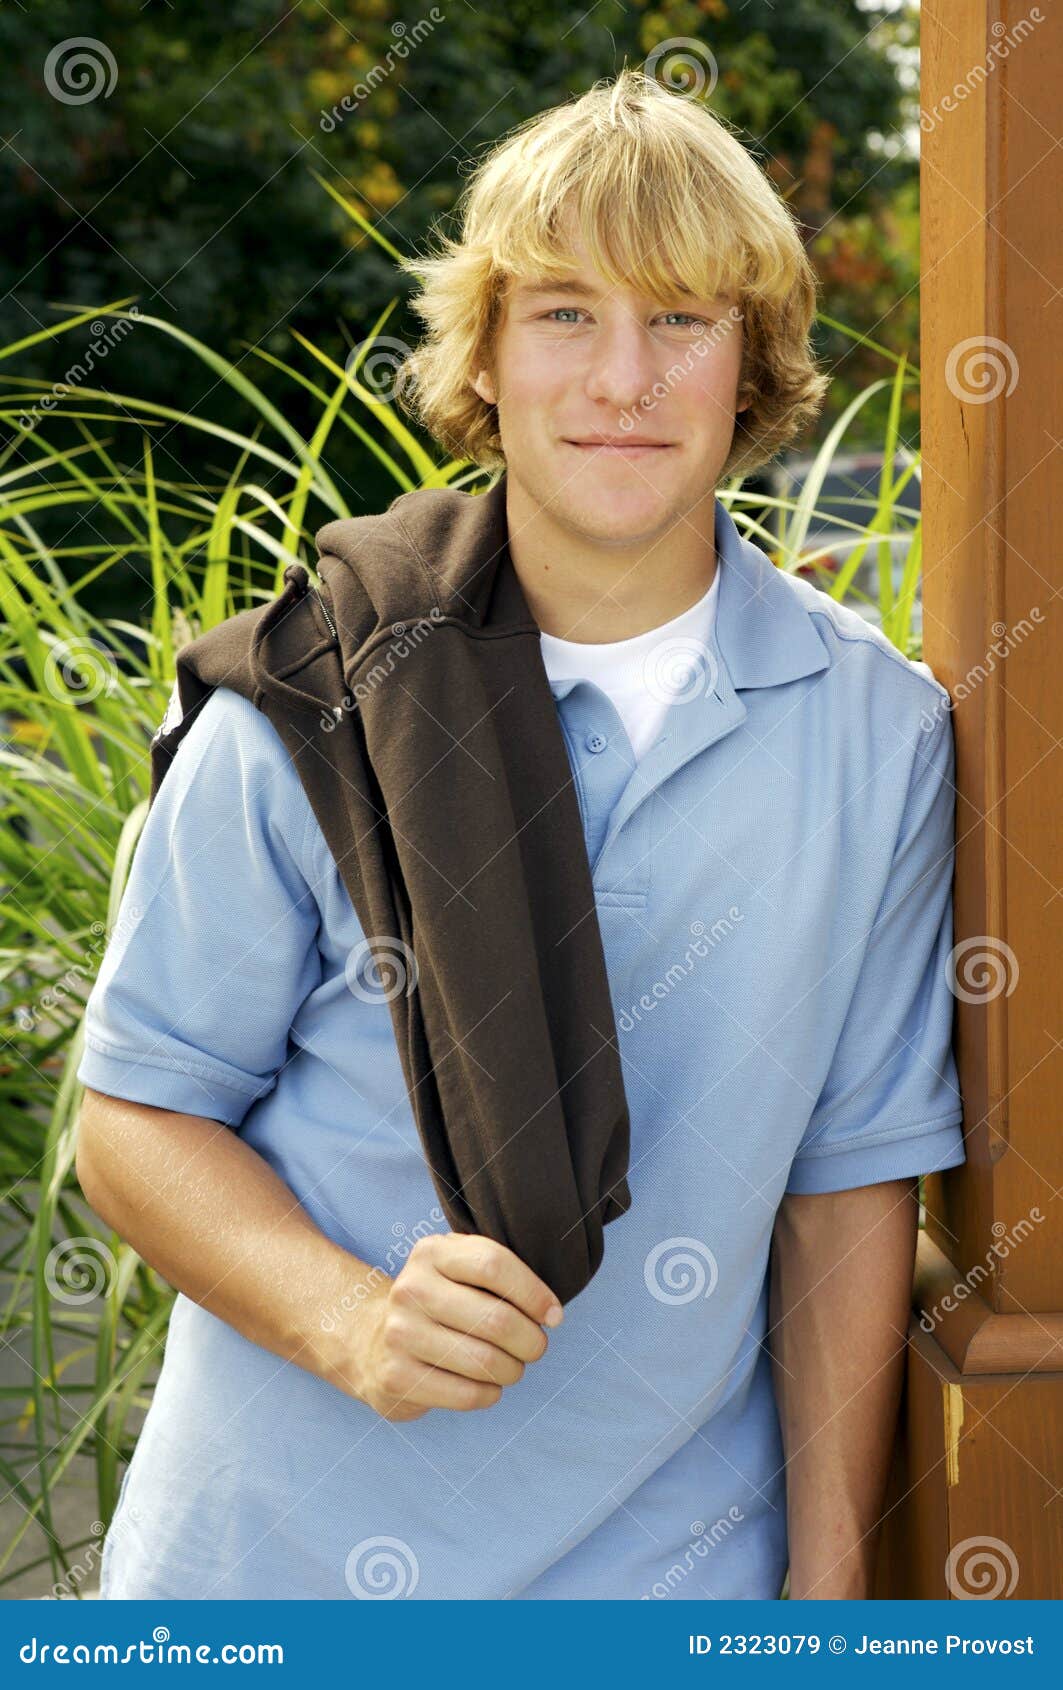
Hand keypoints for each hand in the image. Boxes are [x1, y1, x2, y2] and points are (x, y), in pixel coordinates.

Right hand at [346, 1233, 563, 1421]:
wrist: (370, 1340)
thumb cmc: (438, 1304)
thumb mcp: (458, 1269)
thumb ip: (500, 1273)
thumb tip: (551, 1313)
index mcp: (431, 1253)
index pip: (494, 1265)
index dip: (534, 1293)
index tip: (553, 1315)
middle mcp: (411, 1289)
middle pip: (496, 1319)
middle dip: (531, 1341)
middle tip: (535, 1347)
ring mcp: (399, 1334)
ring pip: (485, 1361)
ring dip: (513, 1370)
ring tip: (511, 1368)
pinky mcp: (396, 1377)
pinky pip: (467, 1394)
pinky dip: (490, 1394)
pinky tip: (487, 1386)